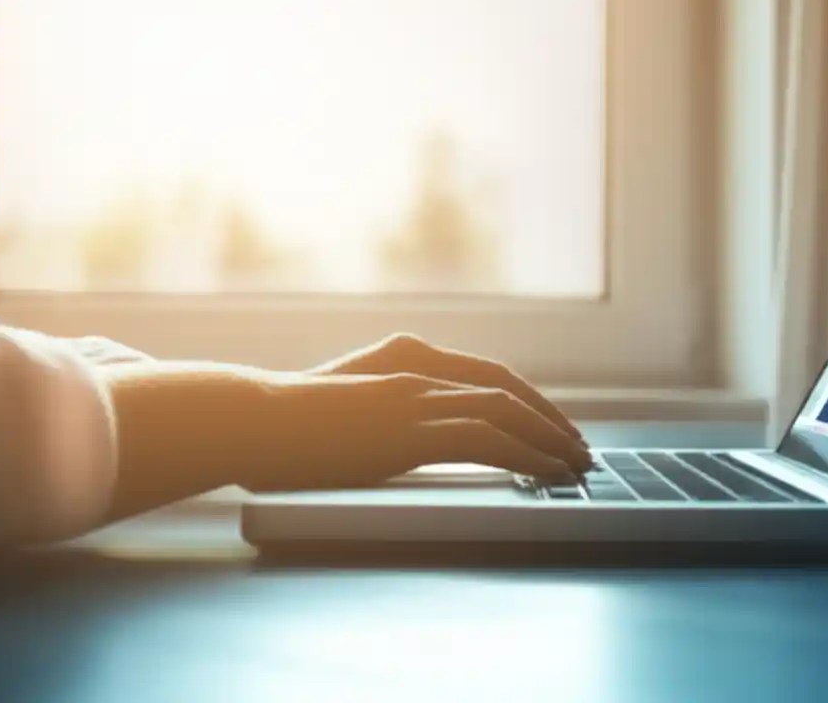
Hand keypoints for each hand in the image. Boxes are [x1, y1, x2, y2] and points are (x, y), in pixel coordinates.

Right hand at [245, 369, 591, 490]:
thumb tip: (408, 432)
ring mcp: (414, 394)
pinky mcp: (410, 427)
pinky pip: (487, 439)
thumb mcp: (340, 404)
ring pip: (504, 411)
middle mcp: (417, 366)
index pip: (483, 375)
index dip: (526, 401)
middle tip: (579, 449)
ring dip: (548, 438)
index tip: (551, 427)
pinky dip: (527, 454)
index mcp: (403, 355)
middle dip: (548, 420)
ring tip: (576, 465)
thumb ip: (380, 407)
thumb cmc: (281, 423)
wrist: (247, 420)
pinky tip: (548, 472)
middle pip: (504, 388)